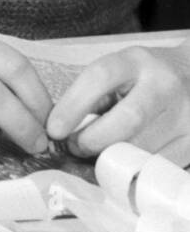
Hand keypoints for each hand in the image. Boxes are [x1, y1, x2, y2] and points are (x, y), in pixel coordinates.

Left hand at [47, 44, 189, 164]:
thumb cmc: (146, 76)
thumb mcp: (119, 71)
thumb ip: (94, 95)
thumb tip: (63, 131)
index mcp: (138, 61)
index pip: (101, 77)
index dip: (73, 105)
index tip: (54, 129)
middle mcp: (166, 85)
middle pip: (128, 120)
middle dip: (94, 140)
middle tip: (75, 148)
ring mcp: (186, 116)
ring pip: (143, 149)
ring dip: (113, 159)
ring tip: (99, 155)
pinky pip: (158, 166)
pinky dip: (135, 170)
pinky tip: (124, 164)